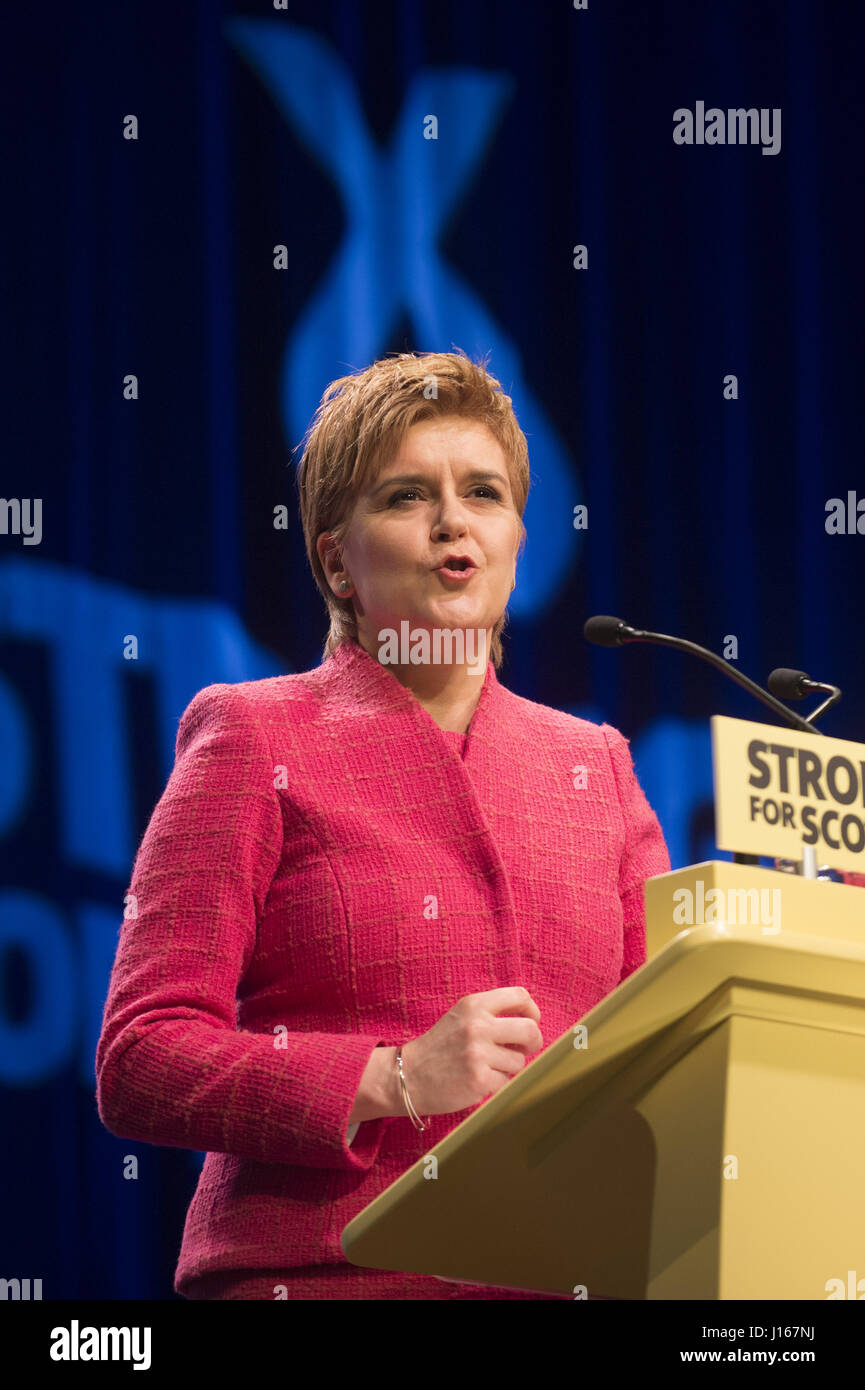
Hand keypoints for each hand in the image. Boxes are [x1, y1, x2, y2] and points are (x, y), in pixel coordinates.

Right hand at [399, 986, 542, 1116]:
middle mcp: (477, 1025)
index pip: (520, 996)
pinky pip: (506, 1081)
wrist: (408, 1075)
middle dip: (533, 1042)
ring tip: (486, 1066)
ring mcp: (478, 1053)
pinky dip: (495, 1084)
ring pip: (519, 1061)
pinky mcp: (479, 1079)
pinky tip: (477, 1080)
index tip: (530, 1022)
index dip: (532, 1011)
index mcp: (474, 1005)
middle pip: (530, 1029)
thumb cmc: (440, 1046)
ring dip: (508, 1067)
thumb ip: (491, 1013)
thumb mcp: (461, 1017)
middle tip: (523, 1049)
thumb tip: (531, 1020)